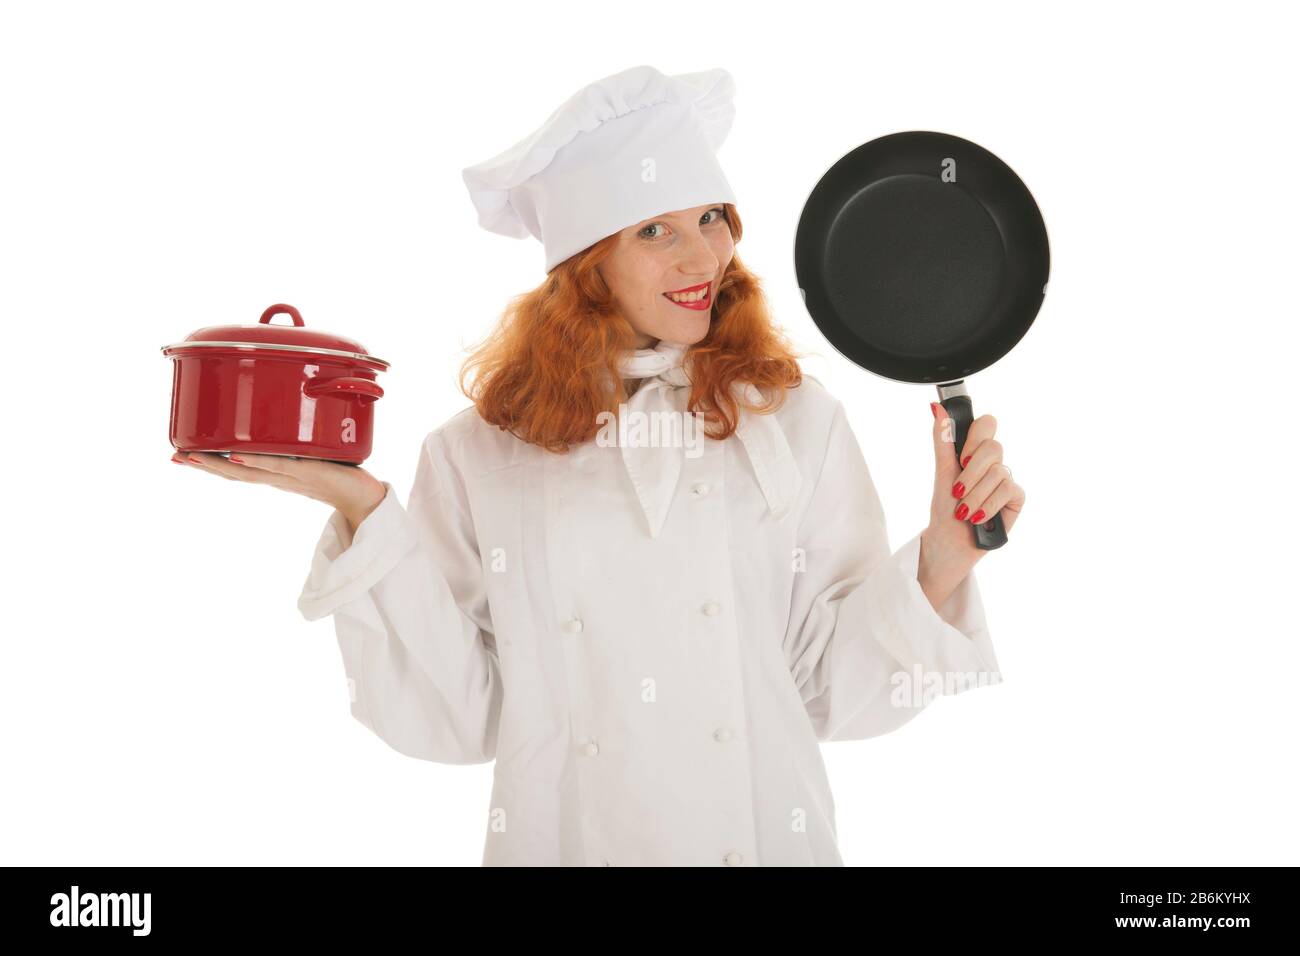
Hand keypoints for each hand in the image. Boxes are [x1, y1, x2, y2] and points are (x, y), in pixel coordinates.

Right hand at [170, 450, 387, 532]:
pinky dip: (258, 460)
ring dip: (219, 463)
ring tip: (194, 457)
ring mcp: (291, 475)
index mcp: (276, 473)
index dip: (208, 463)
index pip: (236, 467)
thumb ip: (297, 439)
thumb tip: (284, 414)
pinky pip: (279, 464)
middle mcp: (279, 477)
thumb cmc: (343, 476)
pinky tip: (238, 455)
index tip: (181, 453)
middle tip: (175, 456)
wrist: (368, 497)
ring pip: (249, 470)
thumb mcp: (313, 453)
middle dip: (202, 465)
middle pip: (233, 472)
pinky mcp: (310, 471)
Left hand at [917, 402, 1025, 606]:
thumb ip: (942, 440)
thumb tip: (937, 408)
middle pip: (994, 448)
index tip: (962, 458)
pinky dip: (989, 504)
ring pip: (998, 472)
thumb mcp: (941, 472)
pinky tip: (979, 517)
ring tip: (963, 512)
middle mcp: (993, 463)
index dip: (976, 438)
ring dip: (975, 495)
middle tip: (957, 491)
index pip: (986, 424)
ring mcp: (1006, 479)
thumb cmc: (945, 508)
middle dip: (971, 473)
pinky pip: (1008, 489)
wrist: (950, 540)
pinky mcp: (1016, 498)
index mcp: (974, 452)